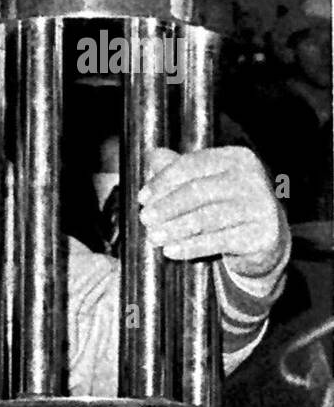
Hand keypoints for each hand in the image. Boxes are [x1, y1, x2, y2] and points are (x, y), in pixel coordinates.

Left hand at [138, 146, 284, 274]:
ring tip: (153, 237)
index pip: (191, 164)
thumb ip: (177, 169)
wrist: (263, 235)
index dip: (162, 181)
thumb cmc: (225, 203)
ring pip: (207, 217)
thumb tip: (151, 155)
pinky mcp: (263, 233)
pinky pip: (219, 241)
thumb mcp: (203, 182)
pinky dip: (191, 247)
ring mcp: (261, 206)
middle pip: (197, 191)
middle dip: (166, 206)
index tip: (142, 198)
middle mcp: (251, 178)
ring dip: (174, 228)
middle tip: (144, 219)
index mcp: (235, 158)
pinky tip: (171, 251)